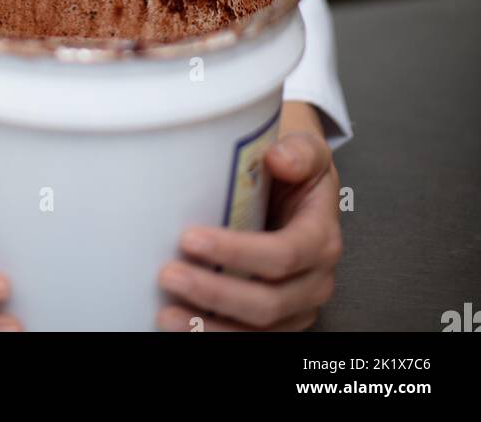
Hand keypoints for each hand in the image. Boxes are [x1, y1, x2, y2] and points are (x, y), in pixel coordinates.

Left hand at [157, 130, 341, 330]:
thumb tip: (280, 158)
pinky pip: (247, 338)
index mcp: (321, 239)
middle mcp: (314, 281)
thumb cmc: (296, 173)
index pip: (282, 255)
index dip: (236, 252)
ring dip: (210, 327)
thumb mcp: (307, 150)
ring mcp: (296, 308)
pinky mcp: (277, 322)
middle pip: (267, 302)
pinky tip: (182, 326)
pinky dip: (214, 335)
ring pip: (257, 331)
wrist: (296, 190)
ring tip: (167, 313)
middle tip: (170, 275)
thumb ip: (300, 151)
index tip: (191, 239)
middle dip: (214, 293)